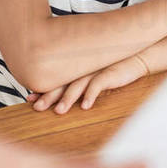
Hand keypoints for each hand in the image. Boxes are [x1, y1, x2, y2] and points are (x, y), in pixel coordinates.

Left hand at [29, 55, 148, 113]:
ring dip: (68, 99)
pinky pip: (98, 85)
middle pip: (62, 84)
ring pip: (77, 85)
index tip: (29, 99)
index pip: (56, 81)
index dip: (43, 90)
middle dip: (48, 96)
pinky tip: (86, 106)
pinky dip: (91, 95)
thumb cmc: (114, 68)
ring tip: (59, 111)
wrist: (136, 56)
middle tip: (37, 107)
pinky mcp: (109, 73)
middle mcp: (82, 71)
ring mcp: (95, 71)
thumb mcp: (95, 76)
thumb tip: (64, 99)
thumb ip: (81, 84)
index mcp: (77, 71)